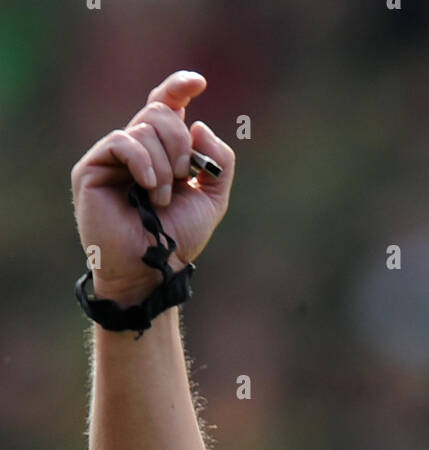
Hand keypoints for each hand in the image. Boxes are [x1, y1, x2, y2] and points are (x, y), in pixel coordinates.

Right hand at [71, 71, 234, 306]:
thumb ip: (217, 161)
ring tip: (160, 199)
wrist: (154, 268)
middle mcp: (137, 148)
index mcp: (163, 152)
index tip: (200, 83)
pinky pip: (123, 141)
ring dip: (165, 167)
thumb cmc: (178, 238)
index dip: (179, 87)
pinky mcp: (92, 166)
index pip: (167, 105)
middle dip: (182, 144)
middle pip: (161, 113)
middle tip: (185, 178)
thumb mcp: (212, 199)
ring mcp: (113, 156)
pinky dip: (143, 162)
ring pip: (145, 128)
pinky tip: (147, 187)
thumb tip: (197, 123)